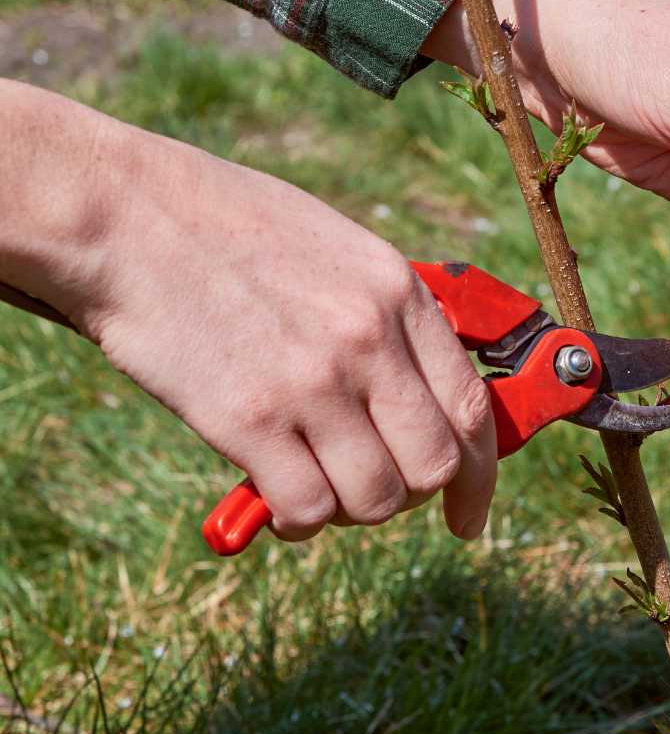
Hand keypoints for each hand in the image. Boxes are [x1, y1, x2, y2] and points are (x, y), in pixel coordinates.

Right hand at [2, 83, 495, 541]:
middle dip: (415, 496)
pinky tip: (275, 495)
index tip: (468, 511)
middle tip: (373, 491)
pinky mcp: (247, 419)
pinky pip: (307, 509)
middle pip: (435, 465)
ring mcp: (312, 381)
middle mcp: (369, 340)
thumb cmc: (228, 228)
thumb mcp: (337, 250)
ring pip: (378, 499)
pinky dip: (298, 520)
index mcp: (399, 294)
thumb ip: (385, 320)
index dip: (480, 474)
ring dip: (353, 510)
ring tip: (317, 485)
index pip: (471, 408)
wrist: (125, 213)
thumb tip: (412, 396)